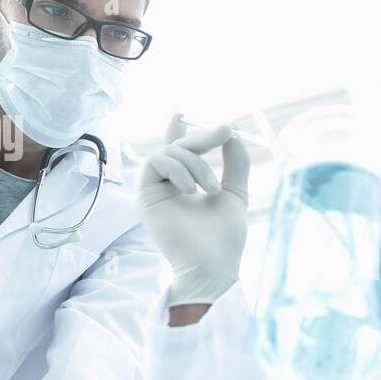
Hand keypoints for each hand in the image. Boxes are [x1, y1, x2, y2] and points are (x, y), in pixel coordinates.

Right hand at [137, 115, 250, 306]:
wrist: (213, 266)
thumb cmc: (224, 238)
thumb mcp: (235, 193)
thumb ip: (235, 164)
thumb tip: (234, 135)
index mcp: (185, 186)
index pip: (177, 152)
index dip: (177, 131)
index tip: (180, 113)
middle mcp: (167, 186)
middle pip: (178, 146)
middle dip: (203, 136)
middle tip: (226, 131)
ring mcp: (155, 191)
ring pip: (169, 152)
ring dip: (197, 163)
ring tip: (212, 188)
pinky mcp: (145, 196)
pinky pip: (156, 162)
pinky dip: (179, 170)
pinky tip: (193, 190)